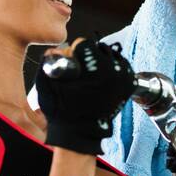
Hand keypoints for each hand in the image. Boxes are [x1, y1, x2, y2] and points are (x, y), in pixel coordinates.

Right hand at [35, 38, 135, 155]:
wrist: (80, 132)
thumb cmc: (62, 111)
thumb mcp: (46, 83)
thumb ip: (50, 59)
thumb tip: (57, 49)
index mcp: (92, 65)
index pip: (84, 43)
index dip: (76, 52)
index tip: (74, 63)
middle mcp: (111, 68)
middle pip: (99, 48)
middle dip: (90, 56)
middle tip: (83, 72)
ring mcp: (123, 77)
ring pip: (111, 56)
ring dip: (102, 62)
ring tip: (93, 78)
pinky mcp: (129, 84)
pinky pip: (121, 67)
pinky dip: (113, 70)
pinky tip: (104, 82)